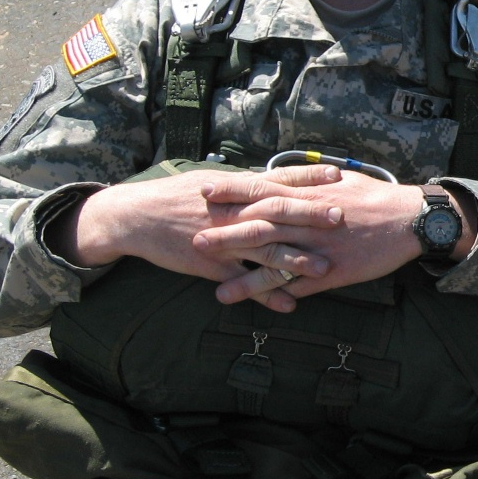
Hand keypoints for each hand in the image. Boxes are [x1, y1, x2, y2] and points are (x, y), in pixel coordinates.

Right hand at [51, 165, 341, 303]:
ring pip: (264, 250)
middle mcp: (232, 212)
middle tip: (342, 216)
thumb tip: (274, 177)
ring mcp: (223, 240)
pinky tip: (289, 305)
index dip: (308, 176)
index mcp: (235, 190)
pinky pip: (243, 283)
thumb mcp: (212, 181)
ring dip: (295, 260)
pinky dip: (266, 295)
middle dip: (310, 215)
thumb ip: (245, 184)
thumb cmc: (176, 196)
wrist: (135, 217)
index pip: (277, 179)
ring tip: (325, 268)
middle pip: (277, 213)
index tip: (338, 173)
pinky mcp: (212, 266)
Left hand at [193, 170, 472, 307]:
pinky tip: (261, 308)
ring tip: (219, 294)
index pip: (264, 190)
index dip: (233, 191)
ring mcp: (322, 248)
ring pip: (277, 264)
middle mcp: (311, 220)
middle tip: (195, 242)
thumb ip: (308, 181)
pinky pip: (304, 286)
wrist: (411, 218)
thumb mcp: (340, 180)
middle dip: (227, 236)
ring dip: (246, 280)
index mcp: (311, 194)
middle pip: (262, 227)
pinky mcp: (336, 271)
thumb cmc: (376, 196)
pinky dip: (282, 297)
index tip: (204, 191)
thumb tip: (281, 177)